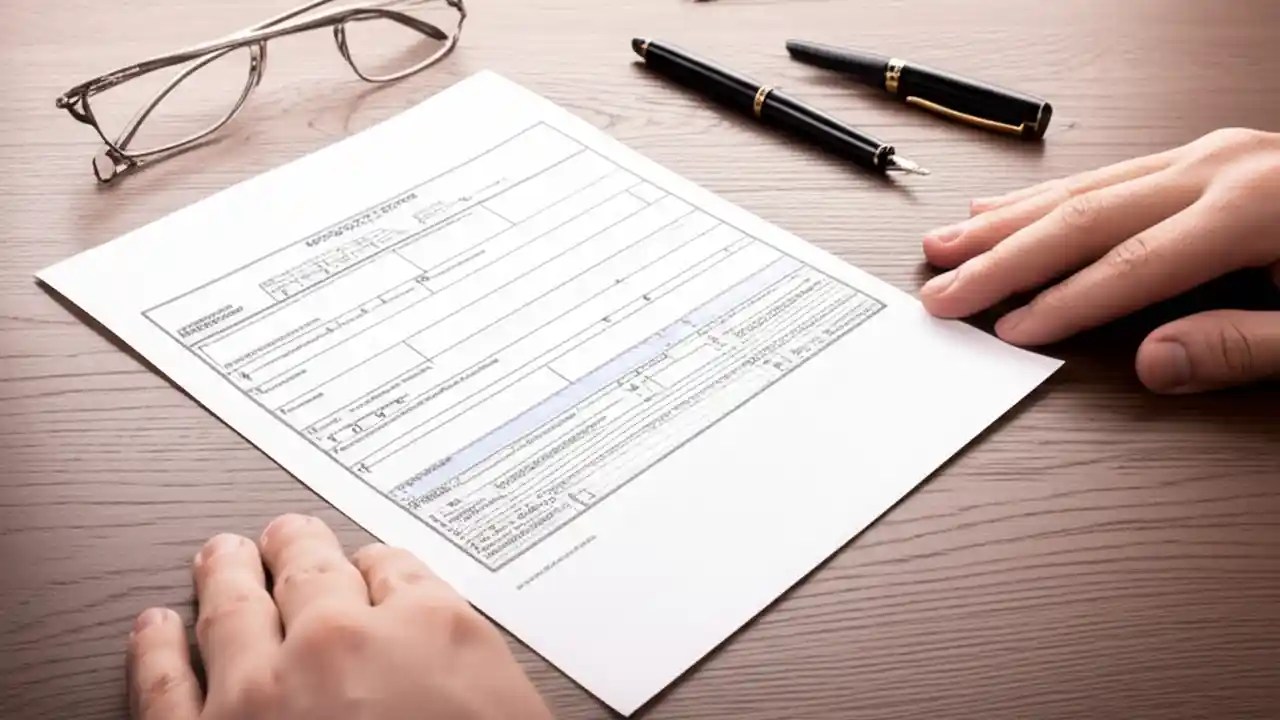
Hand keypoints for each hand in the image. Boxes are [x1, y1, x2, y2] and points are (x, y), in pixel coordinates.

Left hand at [126, 514, 552, 719]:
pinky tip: (152, 628)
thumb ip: (472, 673)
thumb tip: (452, 661)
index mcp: (429, 629)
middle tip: (285, 534)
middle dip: (296, 547)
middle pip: (311, 568)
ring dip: (225, 572)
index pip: (392, 567)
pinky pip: (163, 678)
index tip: (364, 564)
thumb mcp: (507, 714)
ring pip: (234, 603)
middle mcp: (340, 641)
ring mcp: (262, 687)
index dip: (373, 563)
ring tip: (218, 556)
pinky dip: (154, 646)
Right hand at [919, 127, 1279, 393]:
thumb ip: (1247, 345)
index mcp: (1252, 210)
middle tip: (940, 289)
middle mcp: (1221, 168)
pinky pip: (1109, 174)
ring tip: (946, 245)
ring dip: (1009, 221)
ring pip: (1086, 188)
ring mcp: (1212, 154)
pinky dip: (1048, 196)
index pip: (1132, 265)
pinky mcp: (1210, 155)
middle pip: (1087, 217)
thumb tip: (1154, 362)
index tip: (1007, 333)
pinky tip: (1004, 209)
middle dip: (1005, 258)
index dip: (1064, 304)